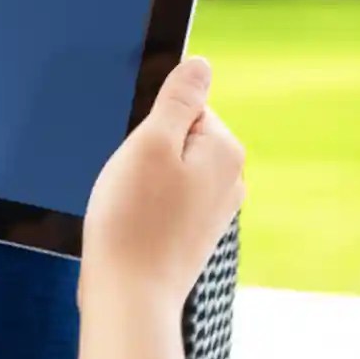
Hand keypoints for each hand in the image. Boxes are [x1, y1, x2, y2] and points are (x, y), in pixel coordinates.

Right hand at [80, 57, 244, 311]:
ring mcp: (215, 208)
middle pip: (179, 135)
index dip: (150, 123)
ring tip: (131, 204)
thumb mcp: (150, 142)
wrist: (129, 294)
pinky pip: (168, 198)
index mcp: (225, 149)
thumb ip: (178, 98)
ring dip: (144, 178)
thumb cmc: (133, 220)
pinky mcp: (195, 231)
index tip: (136, 150)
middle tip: (130, 179)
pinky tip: (135, 221)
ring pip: (170, 168)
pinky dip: (147, 204)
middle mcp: (230, 178)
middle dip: (147, 150)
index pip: (185, 105)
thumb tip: (200, 64)